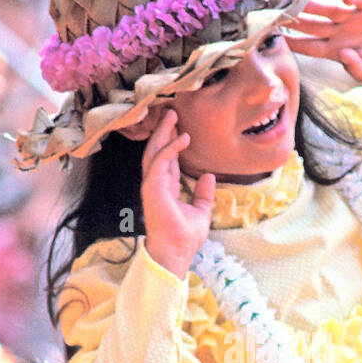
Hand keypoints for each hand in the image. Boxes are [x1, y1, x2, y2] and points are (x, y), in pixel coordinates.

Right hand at [140, 108, 213, 278]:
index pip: (166, 160)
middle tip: (172, 112)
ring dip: (162, 133)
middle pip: (157, 151)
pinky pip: (159, 161)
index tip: (179, 127)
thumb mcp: (201, 211)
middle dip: (164, 131)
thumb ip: (204, 194)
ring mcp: (152, 185)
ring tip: (171, 115)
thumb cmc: (185, 236)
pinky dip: (170, 148)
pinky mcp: (152, 187)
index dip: (172, 142)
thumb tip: (209, 177)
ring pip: (154, 151)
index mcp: (165, 188)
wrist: (176, 250)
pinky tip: (182, 138)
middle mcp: (156, 184)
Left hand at [284, 0, 361, 82]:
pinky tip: (350, 0)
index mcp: (335, 50)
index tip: (277, 38)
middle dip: (297, 19)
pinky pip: (360, 0)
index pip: (309, 46)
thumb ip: (356, 68)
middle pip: (313, 25)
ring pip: (330, 9)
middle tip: (279, 13)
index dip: (293, 42)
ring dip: (317, 5)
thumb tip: (344, 54)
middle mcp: (340, 31)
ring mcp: (354, 17)